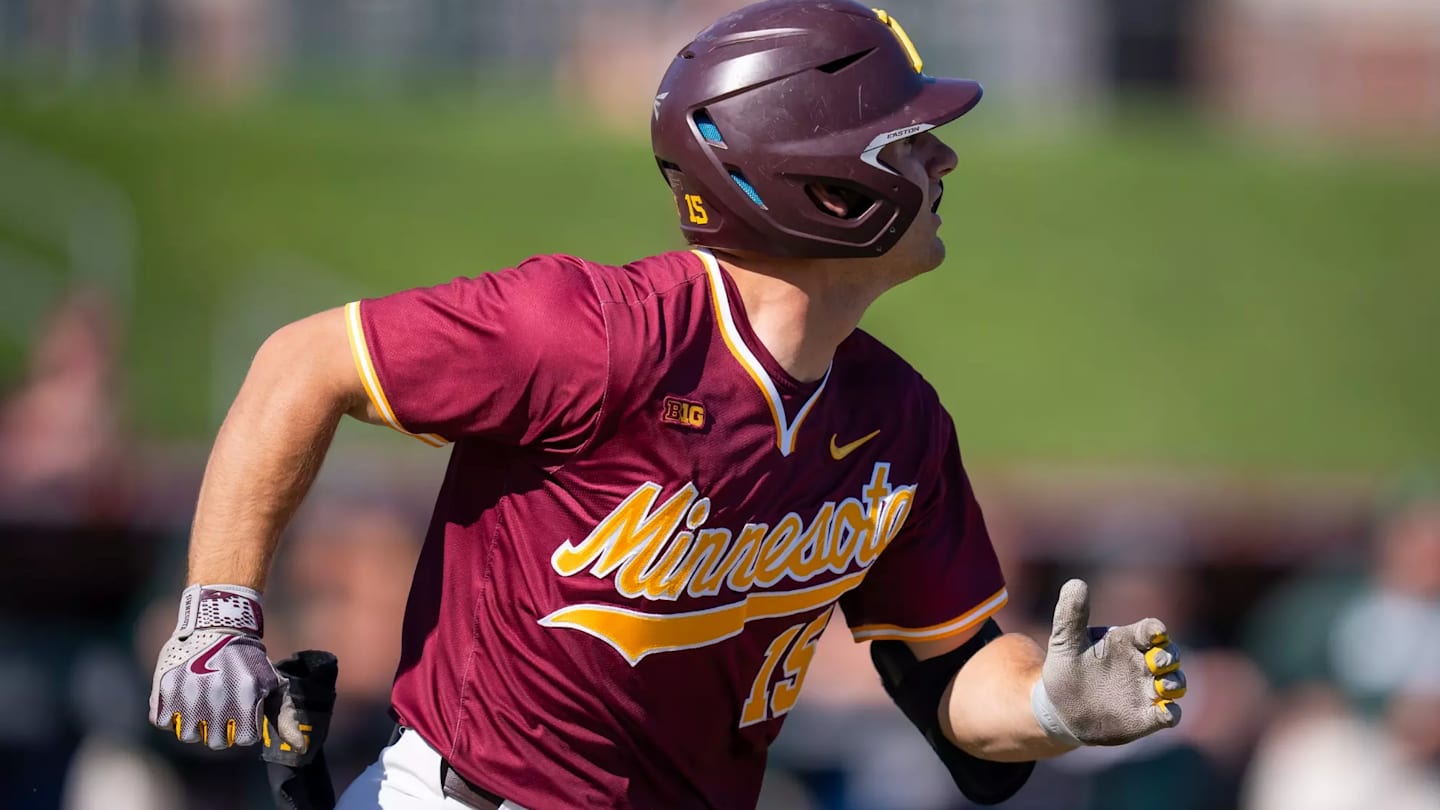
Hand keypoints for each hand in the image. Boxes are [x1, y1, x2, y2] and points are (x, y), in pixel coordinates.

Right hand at [149, 584, 305, 750]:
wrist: (216, 624)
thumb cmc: (248, 659)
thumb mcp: (272, 682)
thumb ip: (285, 716)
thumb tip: (299, 747)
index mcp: (247, 694)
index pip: (245, 739)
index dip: (246, 728)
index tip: (244, 713)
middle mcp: (216, 694)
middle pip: (217, 742)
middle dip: (222, 729)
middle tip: (222, 708)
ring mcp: (188, 691)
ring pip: (189, 736)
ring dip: (196, 725)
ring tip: (202, 704)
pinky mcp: (164, 686)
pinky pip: (163, 722)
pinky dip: (171, 715)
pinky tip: (183, 698)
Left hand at [1030, 579, 1185, 746]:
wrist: (1060, 709)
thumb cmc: (1066, 670)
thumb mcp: (1064, 642)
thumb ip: (1071, 615)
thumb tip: (1076, 582)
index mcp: (1126, 641)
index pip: (1151, 629)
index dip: (1156, 630)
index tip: (1154, 633)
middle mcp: (1142, 664)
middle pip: (1171, 655)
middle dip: (1169, 657)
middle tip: (1155, 662)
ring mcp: (1147, 691)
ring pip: (1176, 683)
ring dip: (1176, 684)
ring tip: (1162, 686)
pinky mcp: (1147, 717)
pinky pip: (1170, 714)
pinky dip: (1172, 713)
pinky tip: (1163, 712)